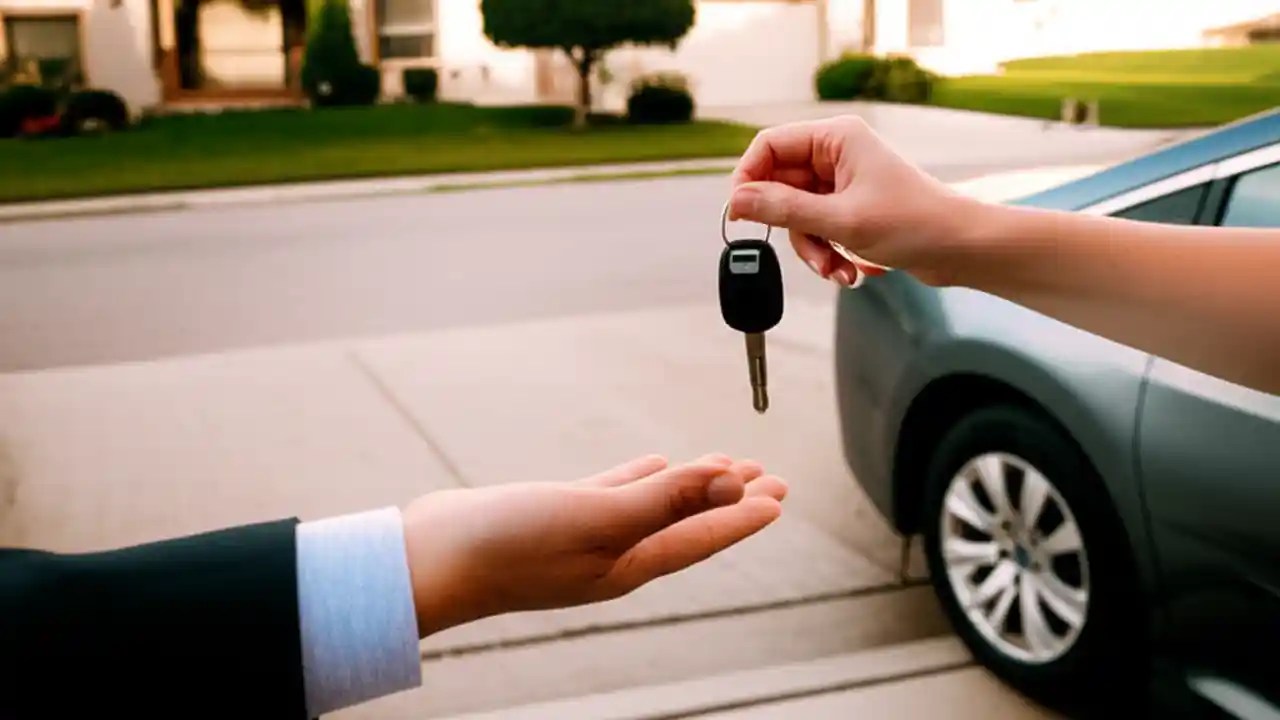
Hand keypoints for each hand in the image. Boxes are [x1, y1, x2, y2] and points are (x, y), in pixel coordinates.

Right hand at [401, 453, 786, 636]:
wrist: (430, 560)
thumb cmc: (508, 546)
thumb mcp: (595, 519)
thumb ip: (661, 501)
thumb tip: (725, 484)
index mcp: (628, 564)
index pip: (702, 537)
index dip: (743, 517)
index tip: (779, 495)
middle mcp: (612, 554)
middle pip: (686, 524)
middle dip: (729, 502)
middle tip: (770, 480)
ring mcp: (583, 536)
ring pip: (653, 506)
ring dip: (690, 488)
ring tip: (723, 470)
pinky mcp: (555, 515)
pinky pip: (613, 494)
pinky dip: (639, 480)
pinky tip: (653, 465)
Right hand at [727, 116, 979, 287]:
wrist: (962, 248)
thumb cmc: (915, 223)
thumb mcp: (840, 220)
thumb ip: (783, 210)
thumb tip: (738, 200)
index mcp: (836, 138)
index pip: (770, 145)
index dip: (749, 178)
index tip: (740, 213)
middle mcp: (837, 154)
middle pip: (781, 186)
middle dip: (792, 228)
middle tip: (807, 252)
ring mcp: (844, 183)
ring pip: (798, 214)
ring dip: (812, 248)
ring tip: (836, 269)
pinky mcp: (851, 208)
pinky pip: (819, 228)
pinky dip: (828, 253)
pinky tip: (849, 271)